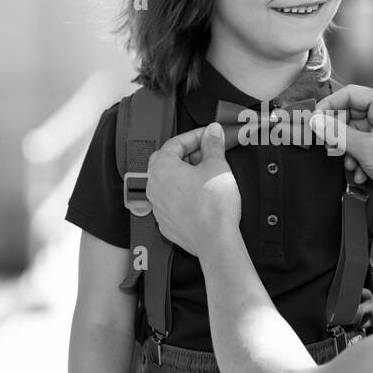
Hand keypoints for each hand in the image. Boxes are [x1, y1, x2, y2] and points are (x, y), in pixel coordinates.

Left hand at [145, 122, 240, 257]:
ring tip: (208, 173)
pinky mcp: (167, 223)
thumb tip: (213, 132)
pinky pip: (173, 201)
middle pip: (168, 161)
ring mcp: (158, 207)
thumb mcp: (218, 165)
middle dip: (189, 154)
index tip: (210, 136)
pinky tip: (202, 195)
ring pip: (169, 182)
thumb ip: (213, 144)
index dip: (195, 136)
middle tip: (208, 152)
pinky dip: (185, 194)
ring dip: (186, 174)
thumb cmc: (213, 206)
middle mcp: (154, 187)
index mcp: (162, 168)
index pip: (175, 142)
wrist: (215, 240)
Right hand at [311, 85, 372, 211]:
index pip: (350, 94)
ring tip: (351, 166)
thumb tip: (315, 121)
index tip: (314, 121)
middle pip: (350, 116)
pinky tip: (361, 175)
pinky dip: (358, 160)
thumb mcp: (365, 148)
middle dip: (340, 136)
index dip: (330, 106)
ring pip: (354, 134)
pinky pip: (363, 147)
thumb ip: (337, 133)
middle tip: (330, 148)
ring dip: (348, 152)